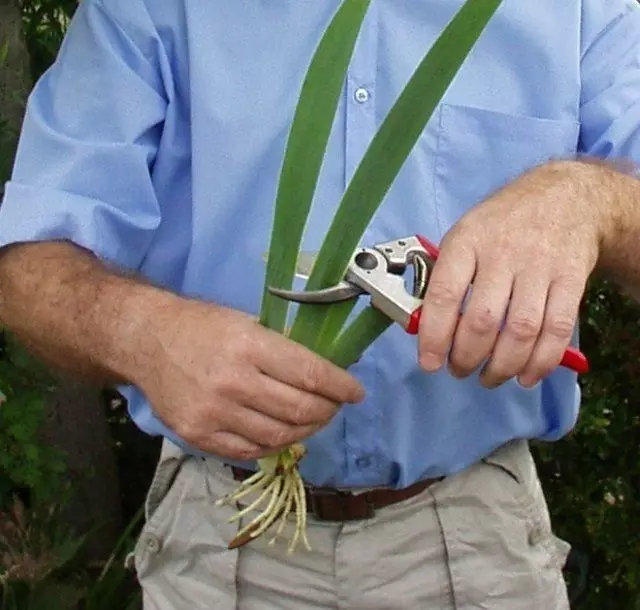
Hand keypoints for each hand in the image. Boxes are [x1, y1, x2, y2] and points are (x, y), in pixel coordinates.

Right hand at [137, 299, 364, 460]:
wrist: (147, 341)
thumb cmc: (201, 326)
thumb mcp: (246, 322)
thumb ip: (282, 349)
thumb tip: (324, 372)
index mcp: (249, 346)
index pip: (309, 374)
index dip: (340, 387)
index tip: (355, 392)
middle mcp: (234, 382)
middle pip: (300, 410)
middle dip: (328, 411)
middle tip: (335, 406)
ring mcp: (214, 413)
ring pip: (279, 437)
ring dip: (307, 431)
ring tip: (313, 420)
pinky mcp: (198, 435)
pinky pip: (249, 451)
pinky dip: (274, 445)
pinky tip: (282, 432)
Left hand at [418, 161, 602, 387]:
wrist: (565, 198)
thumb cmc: (502, 223)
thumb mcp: (463, 235)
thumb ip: (445, 277)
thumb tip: (423, 326)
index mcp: (467, 241)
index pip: (444, 294)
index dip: (434, 336)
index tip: (429, 363)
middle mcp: (503, 253)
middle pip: (483, 320)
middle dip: (466, 357)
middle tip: (458, 370)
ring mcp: (540, 267)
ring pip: (521, 331)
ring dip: (501, 366)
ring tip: (488, 377)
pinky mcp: (571, 280)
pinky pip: (557, 330)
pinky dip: (541, 362)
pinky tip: (524, 376)